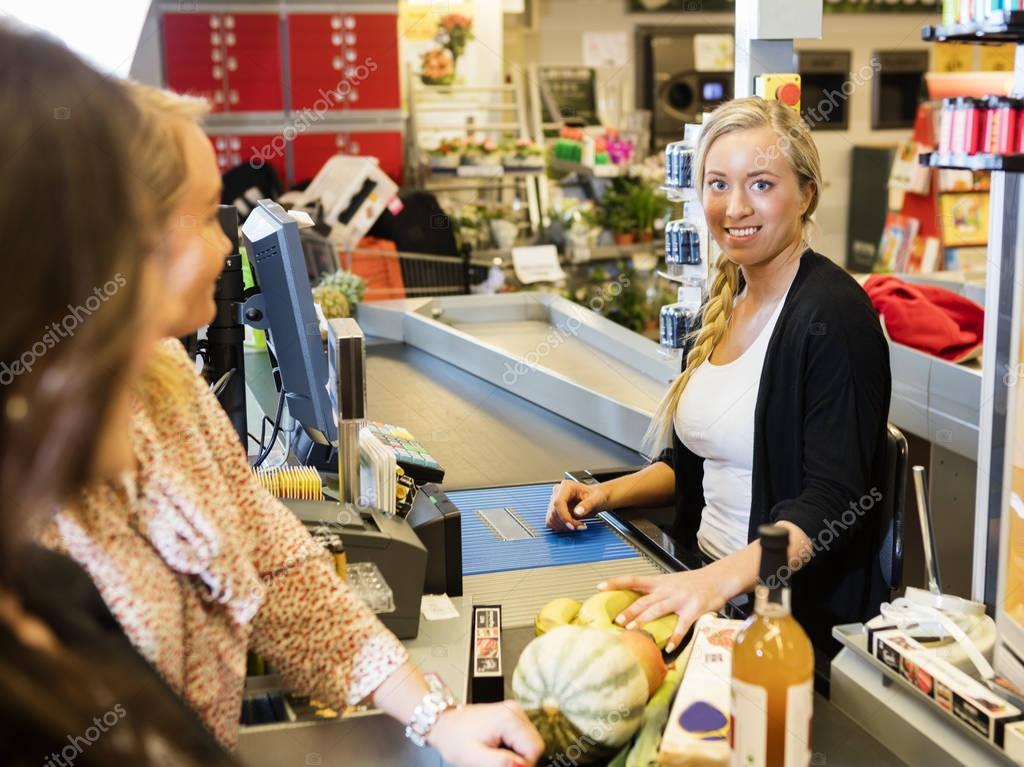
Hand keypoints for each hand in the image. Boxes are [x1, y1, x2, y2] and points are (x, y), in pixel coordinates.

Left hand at [427, 701, 542, 766]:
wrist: (443, 724)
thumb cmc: (454, 739)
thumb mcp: (473, 758)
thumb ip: (500, 763)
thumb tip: (522, 765)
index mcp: (508, 719)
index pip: (535, 749)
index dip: (522, 764)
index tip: (504, 765)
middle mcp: (515, 711)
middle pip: (534, 744)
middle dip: (519, 758)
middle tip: (496, 759)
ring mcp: (513, 711)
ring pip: (529, 742)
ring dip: (516, 752)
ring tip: (494, 751)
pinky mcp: (511, 715)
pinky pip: (522, 737)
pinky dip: (512, 745)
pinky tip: (497, 745)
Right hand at [545, 480, 608, 531]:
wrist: (595, 499)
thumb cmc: (596, 497)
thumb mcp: (596, 499)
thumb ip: (588, 505)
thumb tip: (577, 512)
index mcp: (567, 486)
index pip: (558, 502)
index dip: (563, 516)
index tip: (572, 526)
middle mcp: (558, 493)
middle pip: (555, 512)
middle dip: (568, 523)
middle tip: (581, 526)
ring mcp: (554, 502)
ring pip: (552, 519)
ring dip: (565, 526)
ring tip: (578, 525)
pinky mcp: (553, 511)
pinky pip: (552, 523)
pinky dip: (561, 528)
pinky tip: (572, 525)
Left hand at [600, 568, 729, 652]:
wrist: (718, 578)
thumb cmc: (692, 583)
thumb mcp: (671, 582)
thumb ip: (655, 593)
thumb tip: (634, 607)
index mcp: (659, 582)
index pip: (633, 579)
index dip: (616, 582)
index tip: (599, 586)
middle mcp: (667, 589)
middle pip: (644, 600)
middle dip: (629, 611)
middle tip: (617, 621)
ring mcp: (680, 599)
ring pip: (658, 610)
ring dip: (644, 621)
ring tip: (632, 631)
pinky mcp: (694, 610)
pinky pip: (682, 625)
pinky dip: (676, 637)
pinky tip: (669, 648)